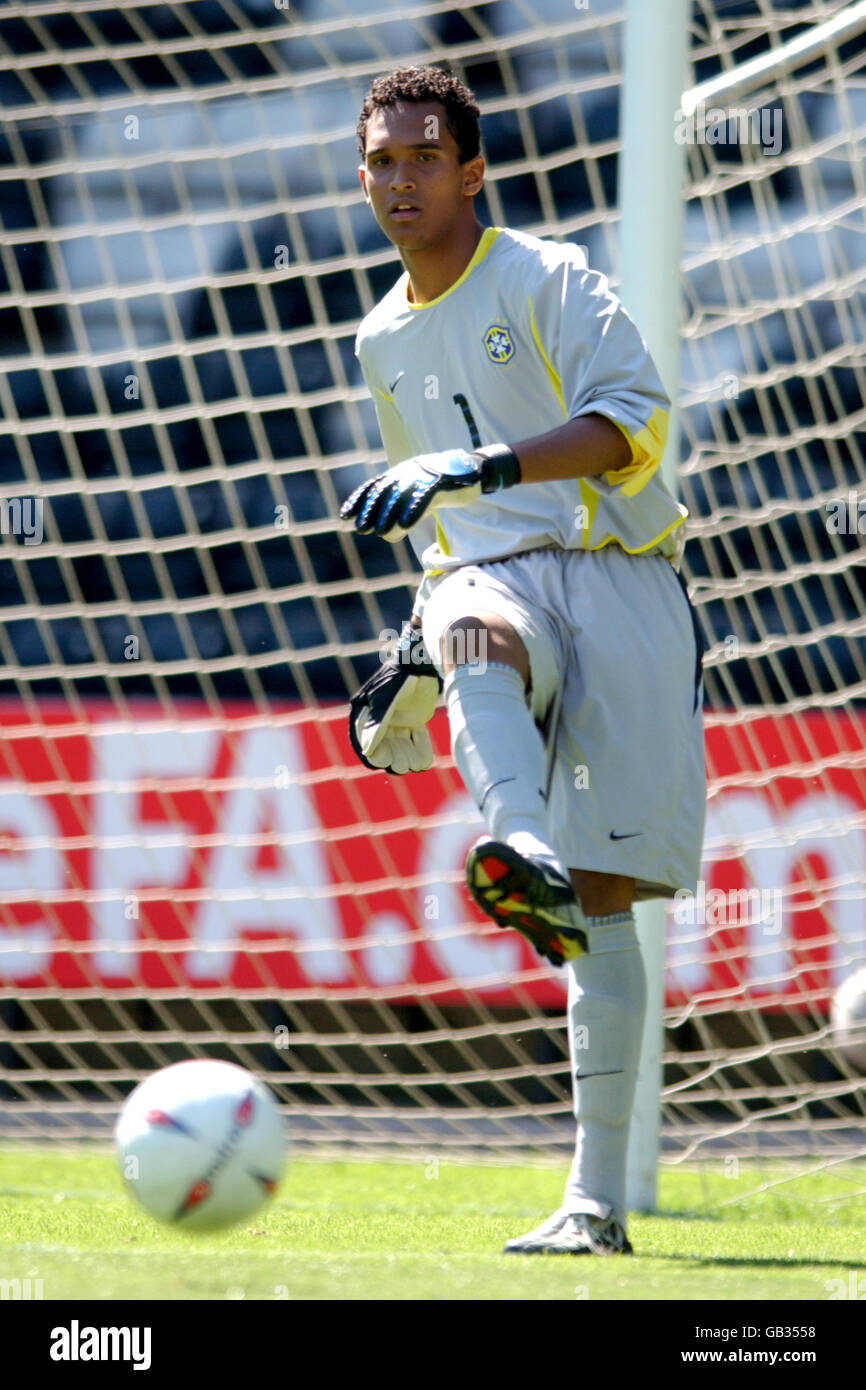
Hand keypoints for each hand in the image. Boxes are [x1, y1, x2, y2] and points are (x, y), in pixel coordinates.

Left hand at [340, 444, 519, 540]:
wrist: (472, 471)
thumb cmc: (442, 488)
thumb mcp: (418, 498)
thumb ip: (403, 513)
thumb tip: (388, 533)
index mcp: (400, 474)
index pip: (373, 486)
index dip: (358, 500)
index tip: (345, 515)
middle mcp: (407, 472)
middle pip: (384, 492)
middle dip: (370, 511)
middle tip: (361, 529)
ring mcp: (423, 476)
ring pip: (401, 496)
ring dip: (388, 515)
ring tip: (380, 532)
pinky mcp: (440, 482)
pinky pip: (423, 497)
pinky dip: (412, 510)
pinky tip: (404, 525)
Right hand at [348, 623, 440, 773]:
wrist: (420, 662)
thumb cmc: (398, 677)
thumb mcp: (386, 699)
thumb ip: (377, 723)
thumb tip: (366, 749)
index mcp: (365, 714)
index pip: (365, 743)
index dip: (374, 755)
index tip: (386, 760)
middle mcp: (379, 721)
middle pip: (385, 749)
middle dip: (395, 758)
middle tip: (405, 764)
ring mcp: (397, 722)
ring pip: (401, 748)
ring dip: (408, 757)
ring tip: (417, 763)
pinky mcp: (413, 721)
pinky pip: (415, 741)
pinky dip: (420, 751)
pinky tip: (425, 760)